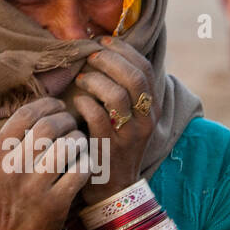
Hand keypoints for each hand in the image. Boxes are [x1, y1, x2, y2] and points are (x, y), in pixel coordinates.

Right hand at [0, 97, 92, 229]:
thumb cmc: (10, 194)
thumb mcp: (0, 165)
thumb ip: (16, 136)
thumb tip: (46, 105)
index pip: (26, 113)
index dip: (48, 105)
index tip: (59, 108)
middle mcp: (12, 168)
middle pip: (49, 125)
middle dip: (67, 121)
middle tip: (72, 126)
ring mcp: (33, 187)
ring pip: (68, 144)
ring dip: (79, 140)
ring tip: (79, 145)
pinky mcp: (55, 203)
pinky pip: (81, 169)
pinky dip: (87, 163)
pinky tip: (83, 165)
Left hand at [72, 37, 159, 204]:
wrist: (114, 187)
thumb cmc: (115, 144)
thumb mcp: (129, 117)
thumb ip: (124, 90)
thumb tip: (107, 52)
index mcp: (153, 107)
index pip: (145, 67)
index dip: (123, 50)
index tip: (103, 41)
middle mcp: (146, 120)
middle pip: (134, 77)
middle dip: (109, 60)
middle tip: (89, 56)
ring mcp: (129, 135)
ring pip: (117, 94)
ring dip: (95, 80)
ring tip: (80, 79)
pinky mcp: (109, 147)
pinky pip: (97, 116)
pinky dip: (84, 103)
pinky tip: (76, 102)